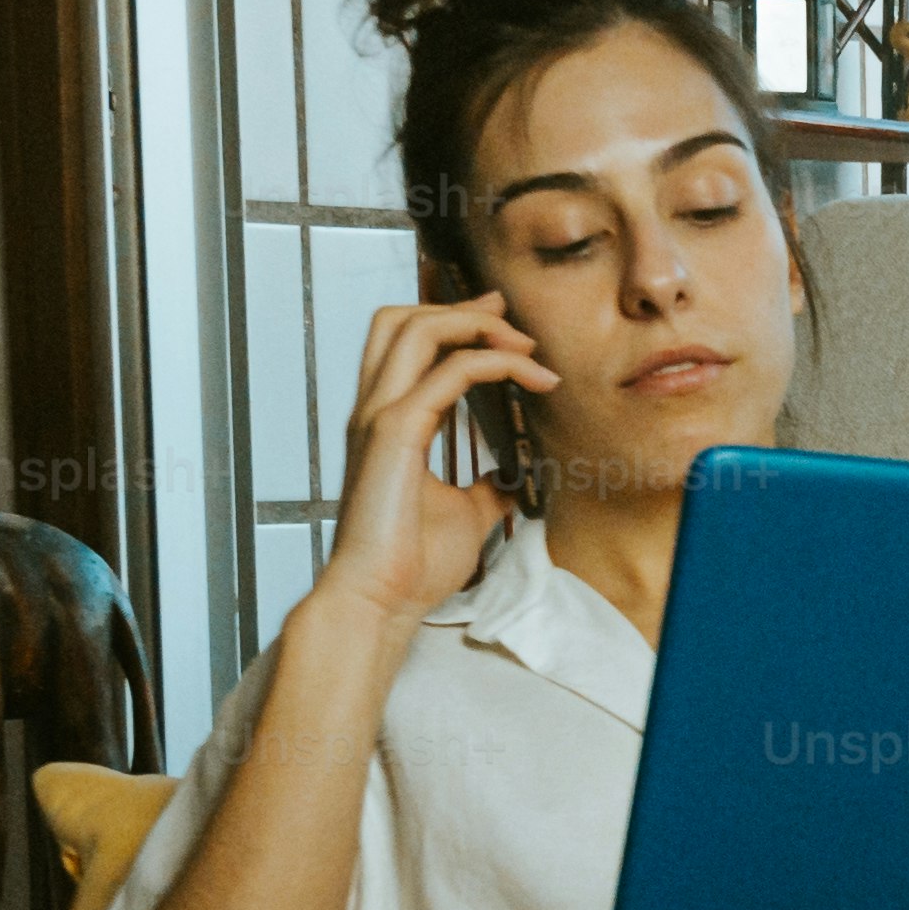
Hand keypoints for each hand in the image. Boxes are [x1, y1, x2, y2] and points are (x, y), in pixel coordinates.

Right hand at [314, 291, 553, 628]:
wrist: (382, 600)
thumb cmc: (411, 565)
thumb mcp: (465, 513)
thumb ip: (485, 487)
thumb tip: (511, 478)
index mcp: (385, 422)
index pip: (405, 343)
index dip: (453, 321)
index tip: (506, 329)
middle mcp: (375, 409)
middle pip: (403, 319)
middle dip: (461, 308)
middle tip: (512, 321)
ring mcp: (380, 417)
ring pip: (417, 328)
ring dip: (479, 326)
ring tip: (526, 348)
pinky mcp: (395, 432)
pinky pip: (450, 371)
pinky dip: (496, 363)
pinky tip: (533, 380)